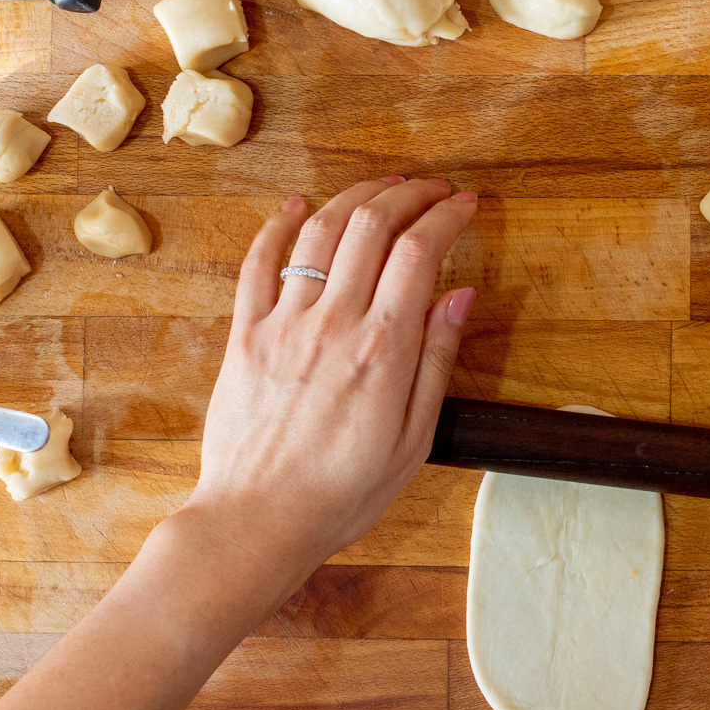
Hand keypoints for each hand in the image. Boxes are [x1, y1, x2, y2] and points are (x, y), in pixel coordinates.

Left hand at [0, 176, 477, 709]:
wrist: (257, 521)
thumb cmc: (341, 493)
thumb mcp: (414, 438)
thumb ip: (436, 359)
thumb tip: (460, 295)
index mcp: (382, 349)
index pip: (419, 252)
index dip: (446, 216)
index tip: (464, 204)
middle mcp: (332, 324)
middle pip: (371, 226)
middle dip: (407, 194)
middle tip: (430, 189)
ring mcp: (283, 325)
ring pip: (318, 232)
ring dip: (353, 197)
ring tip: (380, 188)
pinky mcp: (244, 336)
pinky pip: (258, 263)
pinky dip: (279, 226)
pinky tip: (297, 207)